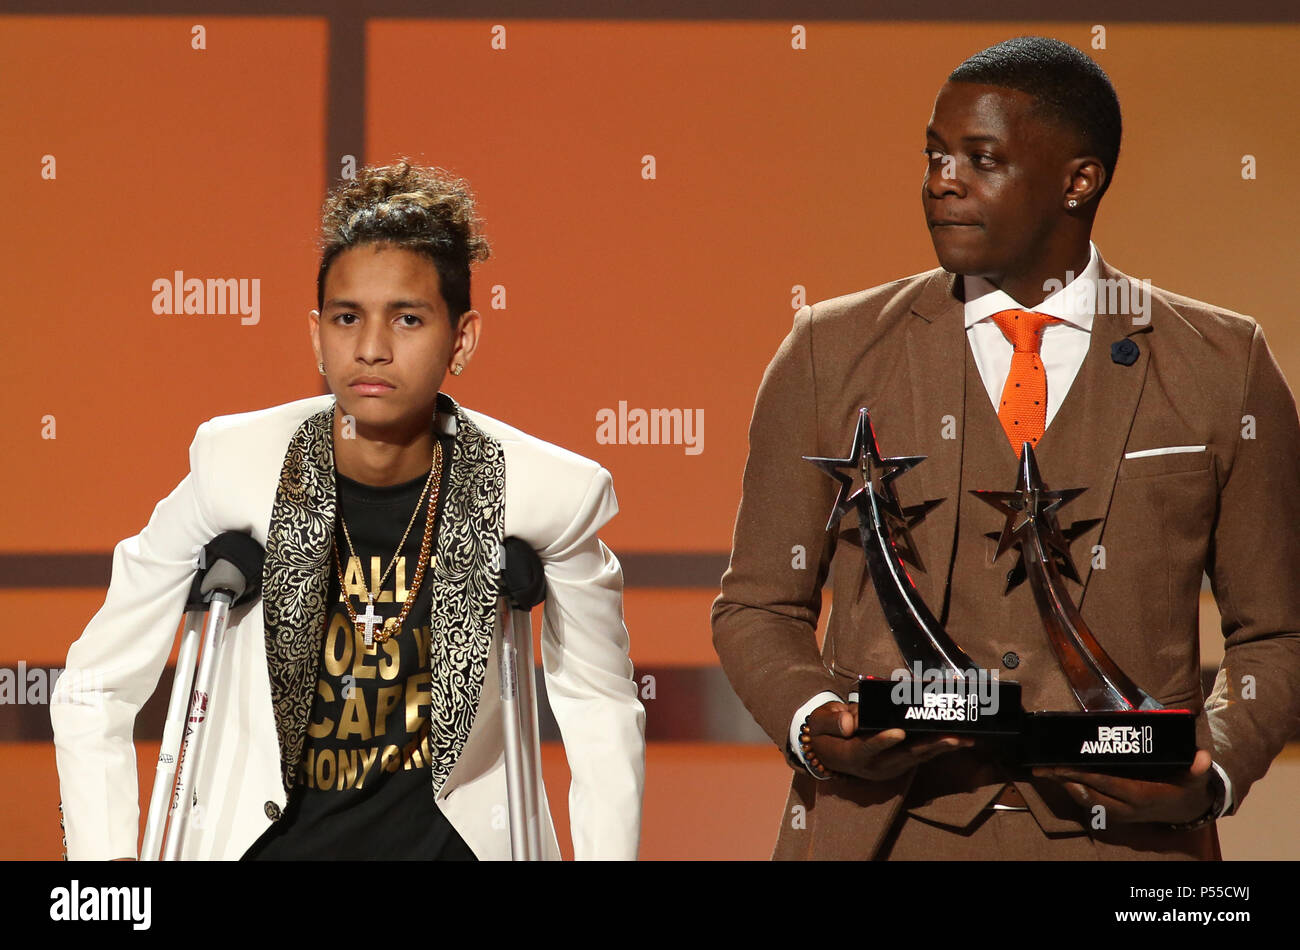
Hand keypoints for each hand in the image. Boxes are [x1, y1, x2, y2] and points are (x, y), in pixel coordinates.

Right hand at [801, 700, 974, 780]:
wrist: (829, 753)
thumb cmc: (825, 733)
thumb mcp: (819, 723)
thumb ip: (831, 720)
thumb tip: (848, 721)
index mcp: (853, 754)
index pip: (869, 747)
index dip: (883, 740)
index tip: (898, 732)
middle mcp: (875, 765)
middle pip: (904, 756)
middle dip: (930, 746)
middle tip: (952, 738)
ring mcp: (889, 766)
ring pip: (918, 757)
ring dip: (941, 749)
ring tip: (964, 740)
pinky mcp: (899, 763)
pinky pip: (921, 755)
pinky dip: (938, 748)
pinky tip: (957, 740)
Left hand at [1031, 748, 1215, 823]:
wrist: (1187, 810)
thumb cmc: (1186, 787)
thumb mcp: (1195, 777)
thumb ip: (1197, 768)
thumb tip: (1202, 758)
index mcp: (1142, 795)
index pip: (1109, 784)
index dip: (1086, 775)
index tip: (1065, 765)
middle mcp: (1127, 806)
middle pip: (1090, 794)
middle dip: (1065, 779)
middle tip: (1043, 766)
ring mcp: (1119, 811)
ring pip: (1086, 800)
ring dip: (1064, 785)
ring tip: (1044, 771)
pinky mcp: (1114, 811)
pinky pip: (1089, 802)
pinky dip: (1073, 789)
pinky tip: (1059, 777)